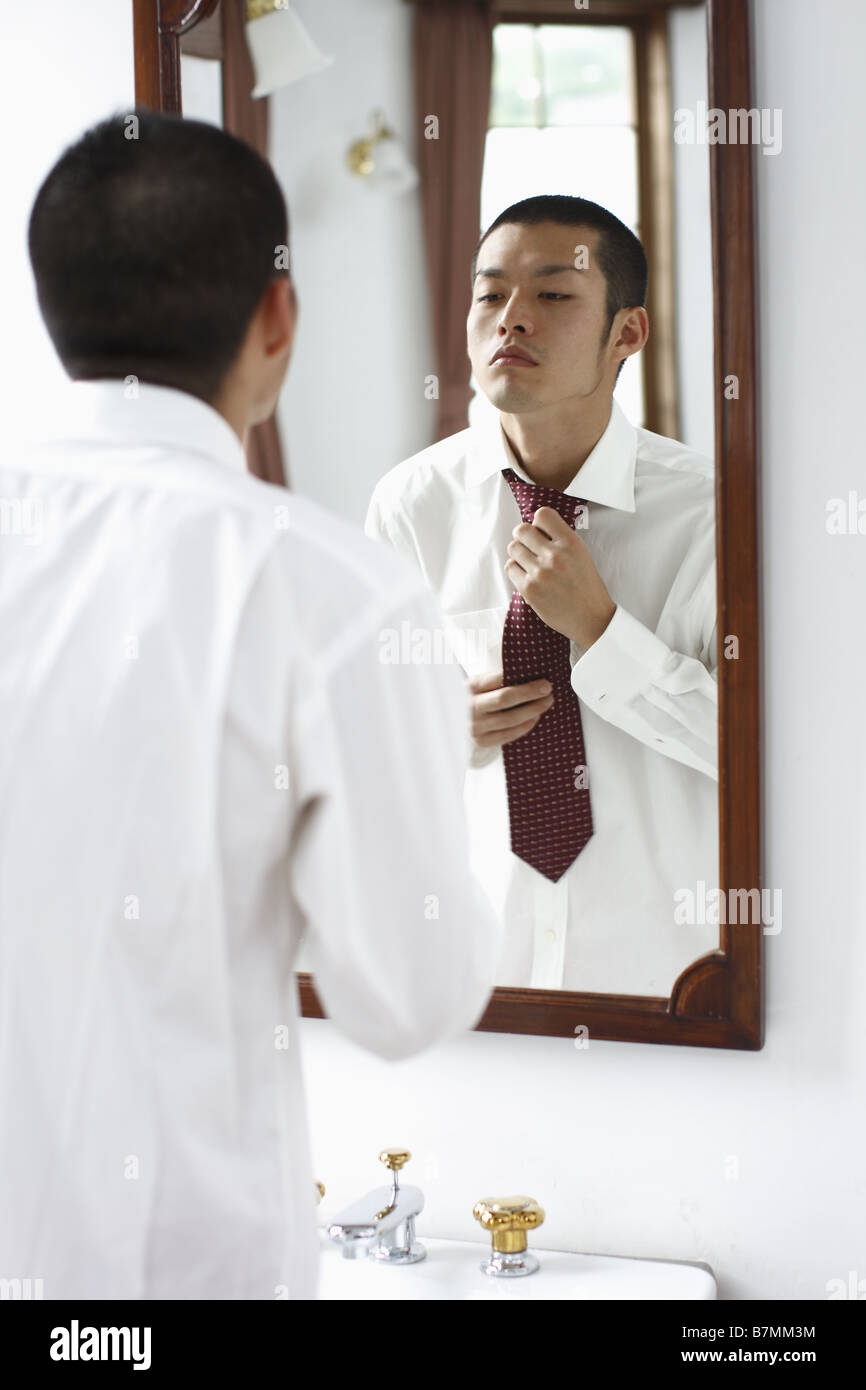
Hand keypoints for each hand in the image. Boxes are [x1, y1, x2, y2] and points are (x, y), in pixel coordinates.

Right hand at [469, 672, 553, 748]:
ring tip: (545, 703)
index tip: (542, 680)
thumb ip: (500, 680)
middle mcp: (470, 706)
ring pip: (509, 719)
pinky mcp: (481, 741)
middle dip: (530, 693)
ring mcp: (475, 726)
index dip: (520, 679)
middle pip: (504, 698)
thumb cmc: (477, 698)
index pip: (497, 679)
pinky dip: (525, 726)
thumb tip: (532, 675)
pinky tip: (535, 718)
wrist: (459, 720)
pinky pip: (508, 735)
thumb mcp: (482, 684)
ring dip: (532, 710)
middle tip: (548, 690)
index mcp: (470, 687)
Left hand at [505, 506, 615, 649]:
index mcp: (571, 543)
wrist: (592, 619)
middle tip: (530, 547)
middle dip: (523, 537)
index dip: (538, 522)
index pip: (542, 515)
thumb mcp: (581, 555)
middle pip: (521, 529)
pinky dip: (516, 570)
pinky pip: (510, 567)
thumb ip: (561, 540)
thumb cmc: (587, 588)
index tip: (540, 532)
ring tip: (529, 563)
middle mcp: (555, 555)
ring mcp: (540, 572)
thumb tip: (536, 527)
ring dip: (518, 553)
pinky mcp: (529, 589)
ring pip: (513, 548)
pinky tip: (527, 576)